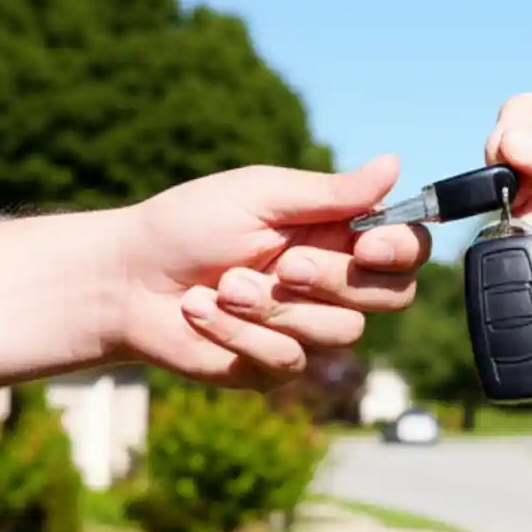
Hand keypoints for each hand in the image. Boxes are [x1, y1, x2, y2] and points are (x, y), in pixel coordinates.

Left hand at [110, 154, 428, 388]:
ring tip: (223, 286)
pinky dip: (241, 333)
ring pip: (342, 333)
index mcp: (335, 233)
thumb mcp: (259, 195)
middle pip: (394, 296)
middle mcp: (331, 283)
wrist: (124, 280)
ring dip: (276, 308)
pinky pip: (291, 361)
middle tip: (286, 265)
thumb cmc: (187, 225)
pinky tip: (202, 312)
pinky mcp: (275, 367)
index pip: (406, 248)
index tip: (365, 247)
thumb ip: (330, 191)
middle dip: (337, 282)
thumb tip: (394, 164)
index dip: (400, 251)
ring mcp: (306, 328)